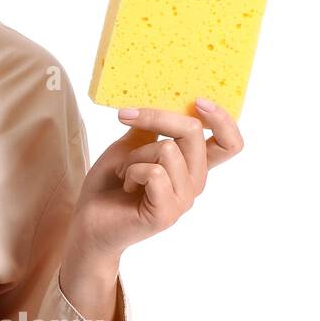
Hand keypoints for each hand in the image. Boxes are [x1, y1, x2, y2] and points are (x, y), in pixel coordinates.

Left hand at [68, 97, 244, 261]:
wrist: (89, 219)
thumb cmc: (111, 182)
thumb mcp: (131, 145)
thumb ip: (153, 128)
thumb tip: (167, 100)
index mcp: (192, 165)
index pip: (230, 143)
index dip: (222, 120)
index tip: (198, 101)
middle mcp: (194, 182)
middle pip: (193, 133)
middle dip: (156, 117)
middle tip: (126, 116)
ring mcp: (183, 200)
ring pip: (168, 150)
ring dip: (134, 155)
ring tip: (124, 172)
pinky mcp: (166, 214)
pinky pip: (154, 173)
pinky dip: (131, 172)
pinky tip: (125, 184)